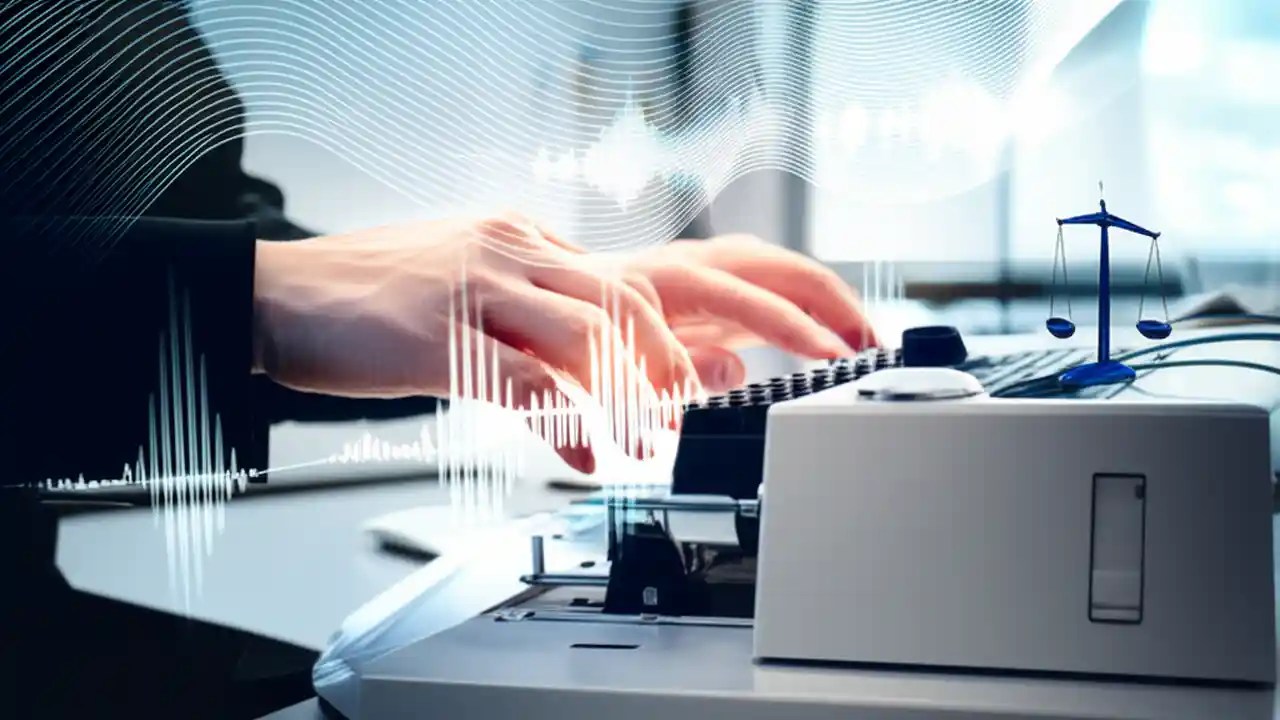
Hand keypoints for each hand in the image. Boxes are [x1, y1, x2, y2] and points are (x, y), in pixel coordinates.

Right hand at [252, 214, 699, 473]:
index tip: (684, 377)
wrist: (273, 293)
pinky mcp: (438, 338)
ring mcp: (473, 290)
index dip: (663, 334)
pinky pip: (523, 384)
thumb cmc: (364, 294)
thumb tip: (576, 360)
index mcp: (517, 237)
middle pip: (621, 300)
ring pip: (586, 336)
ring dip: (627, 396)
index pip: (618, 278)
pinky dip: (563, 425)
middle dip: (666, 361)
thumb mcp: (461, 279)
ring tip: (641, 438)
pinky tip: (579, 455)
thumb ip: (522, 308)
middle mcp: (506, 252)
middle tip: (681, 409)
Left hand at [591, 234, 877, 391]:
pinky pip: (775, 284)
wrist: (554, 300)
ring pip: (784, 270)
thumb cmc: (581, 332)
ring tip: (867, 342)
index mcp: (668, 280)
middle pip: (781, 270)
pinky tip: (834, 336)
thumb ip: (668, 365)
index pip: (749, 298)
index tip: (832, 358)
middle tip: (870, 348)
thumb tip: (731, 371)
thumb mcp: (615, 358)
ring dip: (831, 302)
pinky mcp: (718, 285)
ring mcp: (709, 271)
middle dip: (833, 305)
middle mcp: (695, 265)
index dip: (794, 330)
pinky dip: (811, 306)